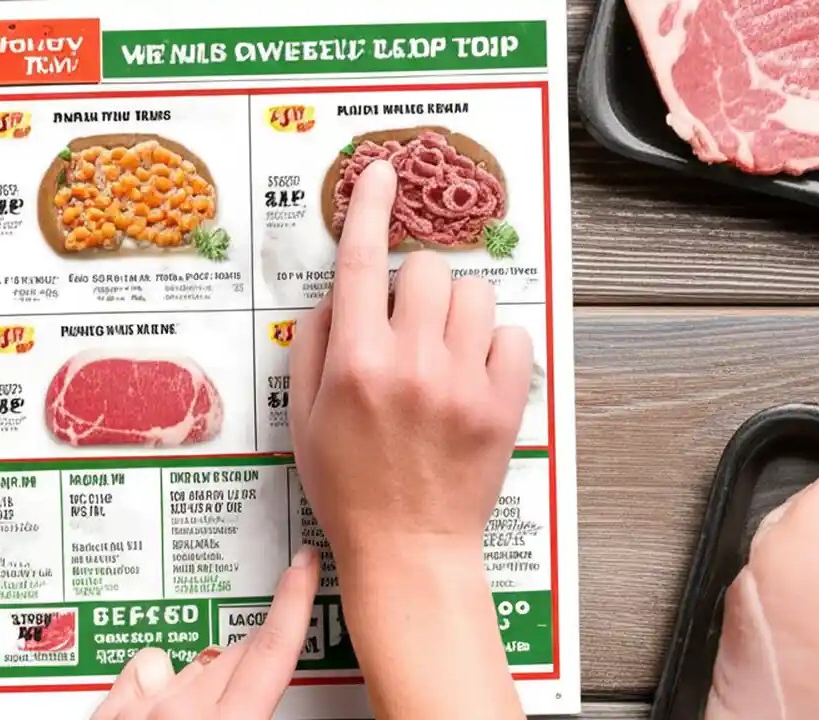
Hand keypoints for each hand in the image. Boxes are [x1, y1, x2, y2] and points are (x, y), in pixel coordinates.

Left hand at [90, 546, 320, 719]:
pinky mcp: (108, 709)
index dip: (295, 601)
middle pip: (234, 656)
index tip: (304, 562)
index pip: (273, 651)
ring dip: (202, 678)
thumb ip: (254, 712)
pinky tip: (156, 706)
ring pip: (189, 662)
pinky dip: (157, 682)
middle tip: (252, 687)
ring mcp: (140, 706)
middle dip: (249, 659)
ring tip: (199, 714)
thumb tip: (262, 697)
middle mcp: (181, 708)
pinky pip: (145, 668)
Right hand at [289, 158, 531, 567]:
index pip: (361, 263)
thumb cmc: (348, 485)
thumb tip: (340, 292)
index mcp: (357, 363)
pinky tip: (471, 374)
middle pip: (428, 268)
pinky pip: (512, 335)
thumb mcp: (305, 417)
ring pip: (475, 293)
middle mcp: (411, 364)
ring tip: (442, 349)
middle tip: (407, 323)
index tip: (381, 173)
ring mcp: (463, 383)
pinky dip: (492, 345)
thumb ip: (316, 344)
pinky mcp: (503, 404)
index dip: (369, 208)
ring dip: (455, 309)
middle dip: (415, 283)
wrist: (407, 546)